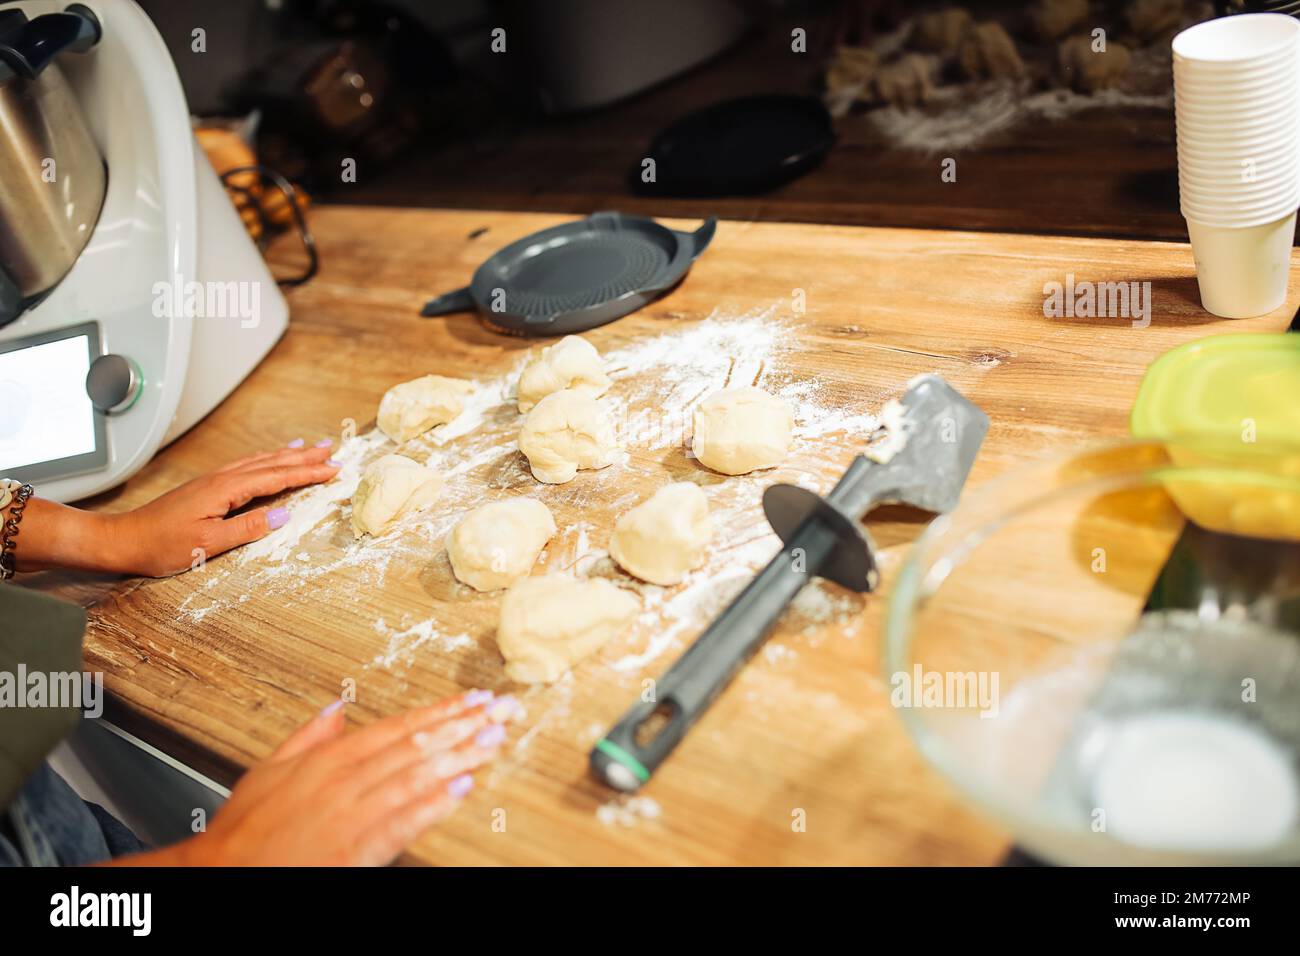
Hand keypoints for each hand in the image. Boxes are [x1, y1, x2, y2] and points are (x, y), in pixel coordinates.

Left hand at [111, 442, 340, 575]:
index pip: (276, 478)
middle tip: (332, 450)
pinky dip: (266, 460)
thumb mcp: (207, 544)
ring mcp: (214, 480)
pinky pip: (246, 466)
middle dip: (304, 458)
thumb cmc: (163, 545)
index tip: (333, 470)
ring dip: (287, 455)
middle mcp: (222, 478)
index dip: (307, 474)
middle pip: (271, 463)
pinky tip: (269, 459)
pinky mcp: (207, 486)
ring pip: (259, 461)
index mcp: (226, 490)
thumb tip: (283, 516)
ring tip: (309, 448)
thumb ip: (247, 528)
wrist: (125, 538)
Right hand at [112, 690, 519, 866]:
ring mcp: (349, 814)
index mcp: (327, 759)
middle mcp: (342, 780)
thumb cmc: (243, 830)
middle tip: (501, 710)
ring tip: (493, 739)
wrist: (220, 875)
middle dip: (463, 725)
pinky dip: (432, 804)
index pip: (396, 727)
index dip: (440, 712)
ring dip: (459, 756)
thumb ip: (308, 738)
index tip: (473, 699)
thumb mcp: (270, 771)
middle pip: (414, 745)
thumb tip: (335, 708)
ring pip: (414, 776)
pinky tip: (461, 788)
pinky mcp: (353, 849)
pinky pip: (400, 822)